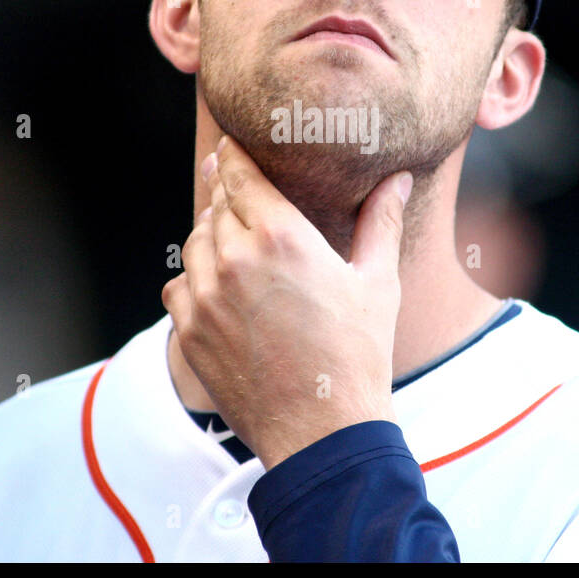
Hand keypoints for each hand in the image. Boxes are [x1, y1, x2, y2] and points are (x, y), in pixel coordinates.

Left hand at [161, 135, 413, 469]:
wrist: (321, 432)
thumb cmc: (357, 356)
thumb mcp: (377, 283)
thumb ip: (380, 221)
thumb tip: (399, 179)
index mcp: (281, 236)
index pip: (241, 174)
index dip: (234, 155)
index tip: (233, 145)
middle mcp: (235, 259)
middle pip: (216, 204)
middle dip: (226, 193)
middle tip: (236, 185)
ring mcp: (206, 296)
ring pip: (194, 242)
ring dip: (210, 234)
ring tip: (234, 238)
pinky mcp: (189, 331)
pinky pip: (179, 286)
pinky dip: (194, 279)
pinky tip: (218, 285)